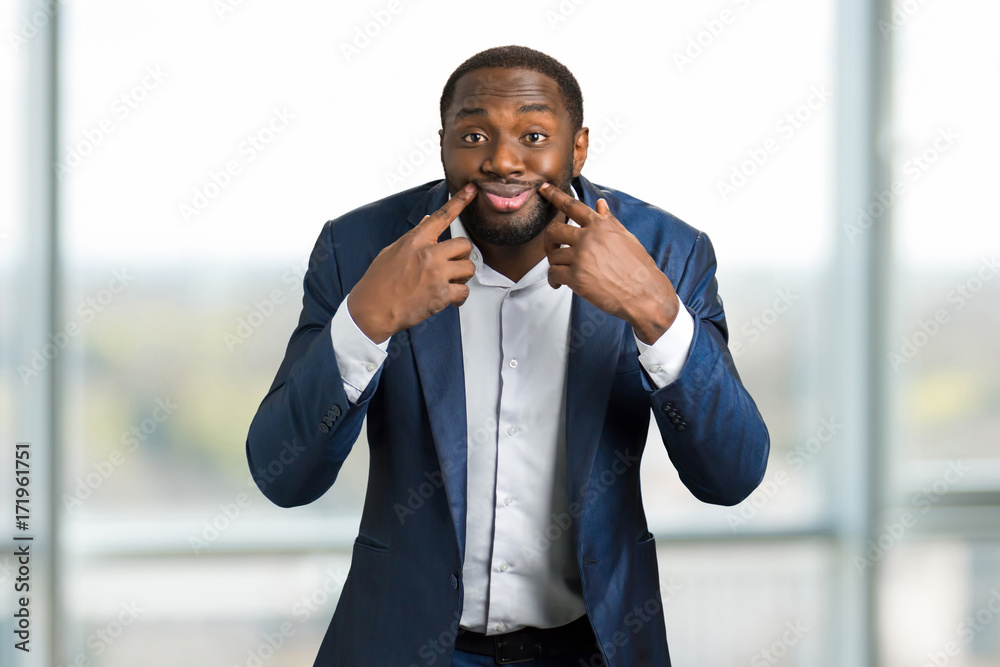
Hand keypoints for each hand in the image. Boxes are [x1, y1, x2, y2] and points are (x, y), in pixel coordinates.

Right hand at [347, 183, 477, 342]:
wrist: (372, 309)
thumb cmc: (379, 282)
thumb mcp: (393, 251)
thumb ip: (414, 236)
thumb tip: (429, 220)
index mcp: (415, 241)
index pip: (442, 216)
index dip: (460, 201)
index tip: (472, 190)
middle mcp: (428, 255)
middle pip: (464, 244)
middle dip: (461, 255)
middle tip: (451, 264)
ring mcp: (436, 274)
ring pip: (468, 267)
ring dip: (462, 276)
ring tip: (448, 282)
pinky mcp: (441, 295)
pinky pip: (465, 291)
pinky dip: (460, 296)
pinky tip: (449, 298)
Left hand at [538, 183, 678, 343]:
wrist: (645, 294)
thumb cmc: (639, 268)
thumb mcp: (626, 238)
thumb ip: (609, 221)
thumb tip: (600, 203)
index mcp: (600, 226)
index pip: (572, 205)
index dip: (555, 195)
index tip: (544, 189)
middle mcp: (588, 238)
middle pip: (554, 231)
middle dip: (549, 241)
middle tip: (552, 249)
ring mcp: (581, 257)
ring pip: (553, 255)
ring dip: (555, 264)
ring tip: (564, 272)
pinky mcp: (576, 277)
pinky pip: (553, 273)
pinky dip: (553, 279)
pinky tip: (559, 283)